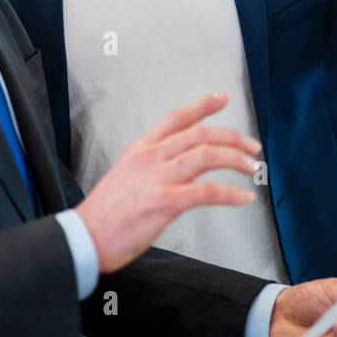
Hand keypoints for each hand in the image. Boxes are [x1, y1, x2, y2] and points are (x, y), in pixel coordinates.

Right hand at [75, 93, 257, 272]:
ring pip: (207, 155)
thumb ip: (154, 168)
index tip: (222, 98)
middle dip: (233, 137)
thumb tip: (183, 173)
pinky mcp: (165, 201)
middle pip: (201, 134)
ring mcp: (158, 177)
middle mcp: (151, 157)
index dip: (203, 105)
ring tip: (252, 168)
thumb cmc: (105, 214)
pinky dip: (230, 193)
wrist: (85, 238)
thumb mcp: (126, 176)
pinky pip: (207, 191)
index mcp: (141, 148)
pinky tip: (243, 198)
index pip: (178, 118)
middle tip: (252, 146)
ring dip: (236, 160)